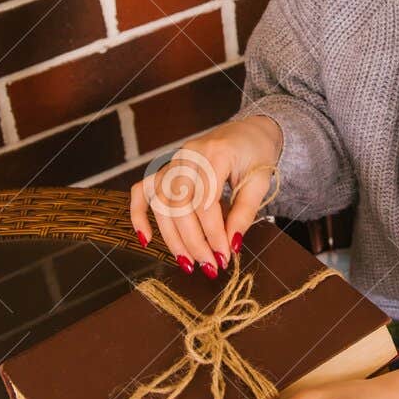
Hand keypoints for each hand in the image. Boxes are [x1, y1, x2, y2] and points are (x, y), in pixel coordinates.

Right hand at [129, 115, 282, 272]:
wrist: (247, 132)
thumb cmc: (256, 156)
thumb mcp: (259, 183)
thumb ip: (244, 213)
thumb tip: (231, 245)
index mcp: (216, 154)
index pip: (207, 202)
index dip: (214, 234)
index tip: (224, 257)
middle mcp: (189, 155)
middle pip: (180, 206)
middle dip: (194, 242)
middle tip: (209, 266)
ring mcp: (173, 160)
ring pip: (161, 203)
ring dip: (171, 238)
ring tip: (187, 263)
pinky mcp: (165, 167)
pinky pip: (142, 190)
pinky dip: (138, 214)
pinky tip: (146, 239)